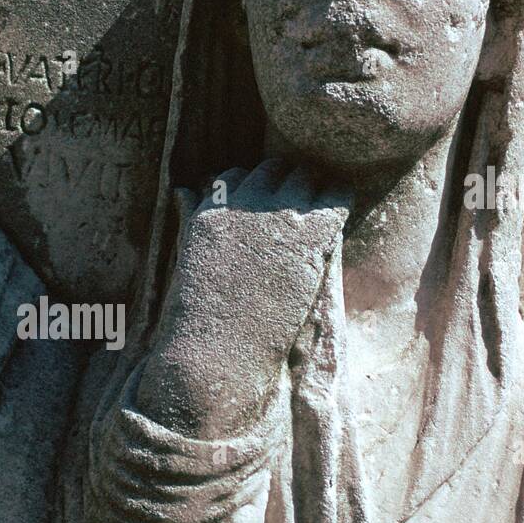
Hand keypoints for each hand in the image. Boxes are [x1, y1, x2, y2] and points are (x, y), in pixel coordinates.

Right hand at [138, 160, 350, 436]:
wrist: (213, 352)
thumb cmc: (195, 318)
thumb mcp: (186, 257)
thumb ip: (190, 219)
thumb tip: (183, 189)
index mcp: (210, 210)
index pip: (237, 175)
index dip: (253, 190)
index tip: (264, 206)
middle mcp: (243, 206)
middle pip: (274, 170)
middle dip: (286, 183)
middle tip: (298, 206)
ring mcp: (277, 220)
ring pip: (305, 178)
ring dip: (313, 190)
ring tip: (321, 209)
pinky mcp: (308, 240)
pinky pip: (335, 201)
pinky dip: (340, 200)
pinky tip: (340, 213)